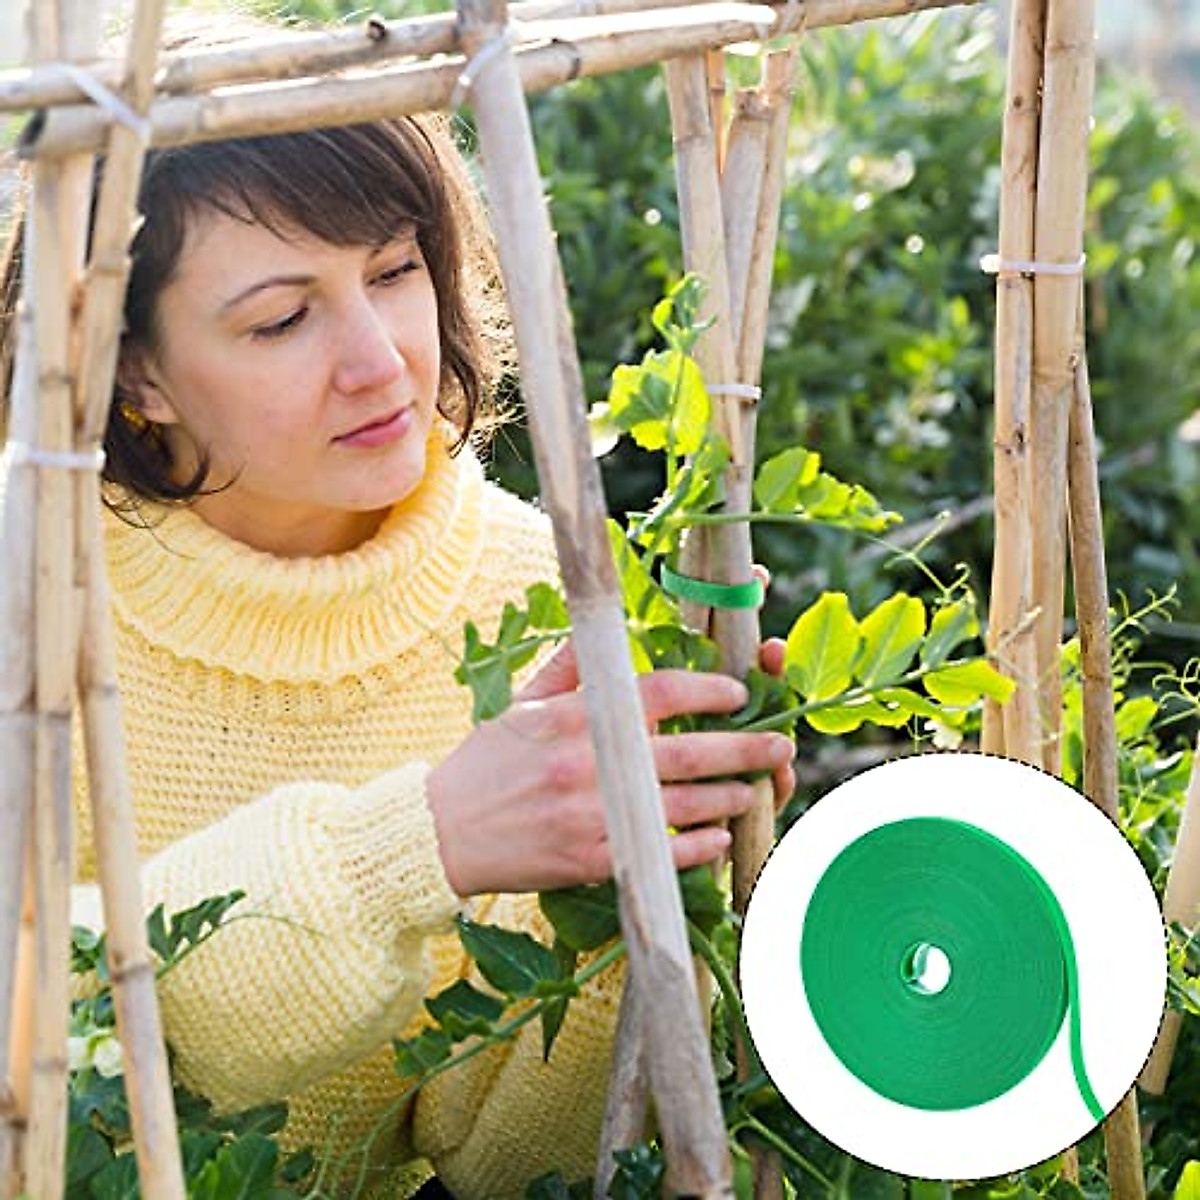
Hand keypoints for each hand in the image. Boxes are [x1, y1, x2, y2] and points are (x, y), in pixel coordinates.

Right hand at [426, 642, 795, 896]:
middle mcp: (589, 761)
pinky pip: (659, 852)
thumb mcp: (522, 704)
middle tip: (779, 746)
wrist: (437, 832)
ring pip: (682, 805)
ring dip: (728, 798)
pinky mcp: (588, 859)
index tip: (738, 693)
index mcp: (574, 715)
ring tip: (755, 792)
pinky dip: (695, 847)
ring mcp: (591, 814)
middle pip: (687, 752)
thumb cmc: (484, 763)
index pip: (656, 692)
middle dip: (744, 748)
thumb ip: (568, 669)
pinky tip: (717, 838)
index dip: (706, 691)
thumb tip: (603, 635)